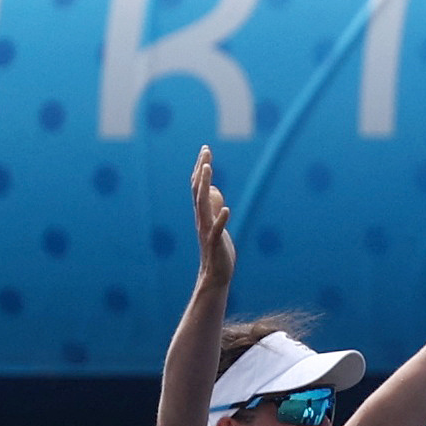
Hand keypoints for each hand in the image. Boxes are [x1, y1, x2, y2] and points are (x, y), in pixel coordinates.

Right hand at [192, 146, 234, 288]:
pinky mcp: (215, 243)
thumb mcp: (216, 223)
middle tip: (205, 151)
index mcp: (202, 213)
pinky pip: (217, 230)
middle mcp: (201, 219)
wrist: (215, 275)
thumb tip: (214, 191)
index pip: (199, 186)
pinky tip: (227, 210)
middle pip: (198, 190)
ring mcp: (207, 230)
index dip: (201, 168)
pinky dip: (221, 219)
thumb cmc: (217, 250)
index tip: (205, 150)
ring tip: (208, 169)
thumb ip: (214, 207)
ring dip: (205, 186)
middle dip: (202, 169)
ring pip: (203, 205)